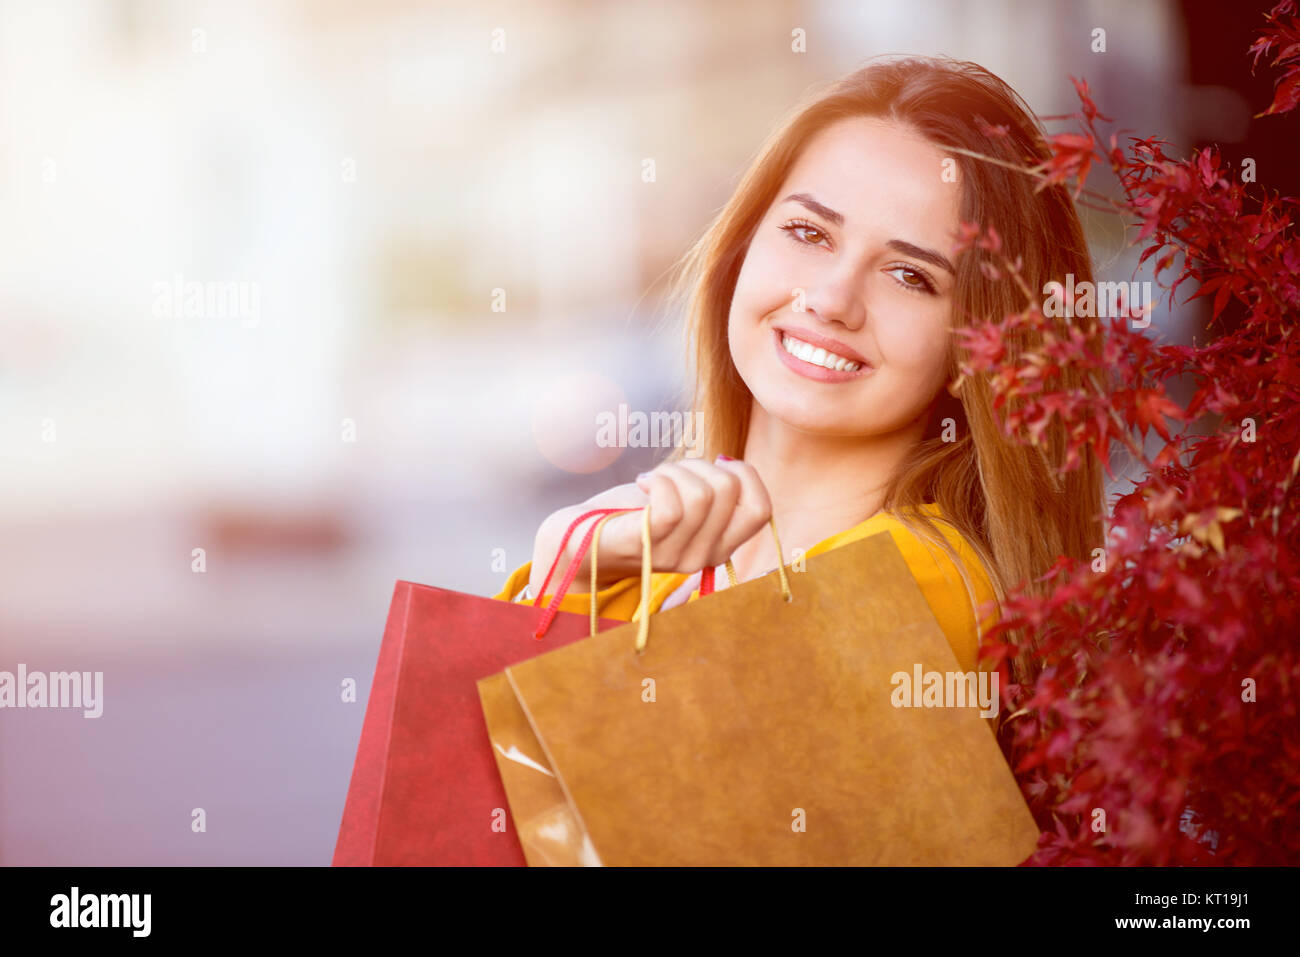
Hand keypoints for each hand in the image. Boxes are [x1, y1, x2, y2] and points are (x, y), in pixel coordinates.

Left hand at [527, 457, 771, 594]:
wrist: (580, 539)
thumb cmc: (633, 512)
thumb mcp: (684, 501)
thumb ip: (713, 490)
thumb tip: (730, 464)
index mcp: (720, 547)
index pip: (761, 511)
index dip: (745, 475)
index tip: (715, 465)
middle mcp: (702, 557)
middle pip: (729, 490)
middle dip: (699, 465)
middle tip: (671, 475)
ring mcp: (673, 556)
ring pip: (701, 495)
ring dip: (674, 471)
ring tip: (654, 479)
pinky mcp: (643, 544)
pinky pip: (672, 507)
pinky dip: (659, 479)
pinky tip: (644, 482)